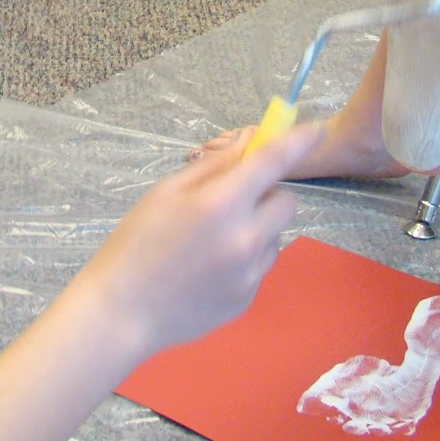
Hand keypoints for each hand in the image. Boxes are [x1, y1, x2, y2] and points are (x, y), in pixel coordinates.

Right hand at [70, 123, 321, 360]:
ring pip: (273, 234)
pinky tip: (208, 268)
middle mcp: (245, 238)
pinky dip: (244, 258)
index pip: (273, 162)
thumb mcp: (166, 192)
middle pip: (286, 201)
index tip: (316, 128)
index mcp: (221, 204)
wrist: (123, 311)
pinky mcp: (248, 298)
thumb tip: (248, 142)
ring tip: (211, 241)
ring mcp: (250, 273)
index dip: (298, 141)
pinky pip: (259, 264)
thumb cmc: (135, 242)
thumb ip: (214, 166)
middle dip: (267, 194)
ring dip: (255, 228)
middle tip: (234, 199)